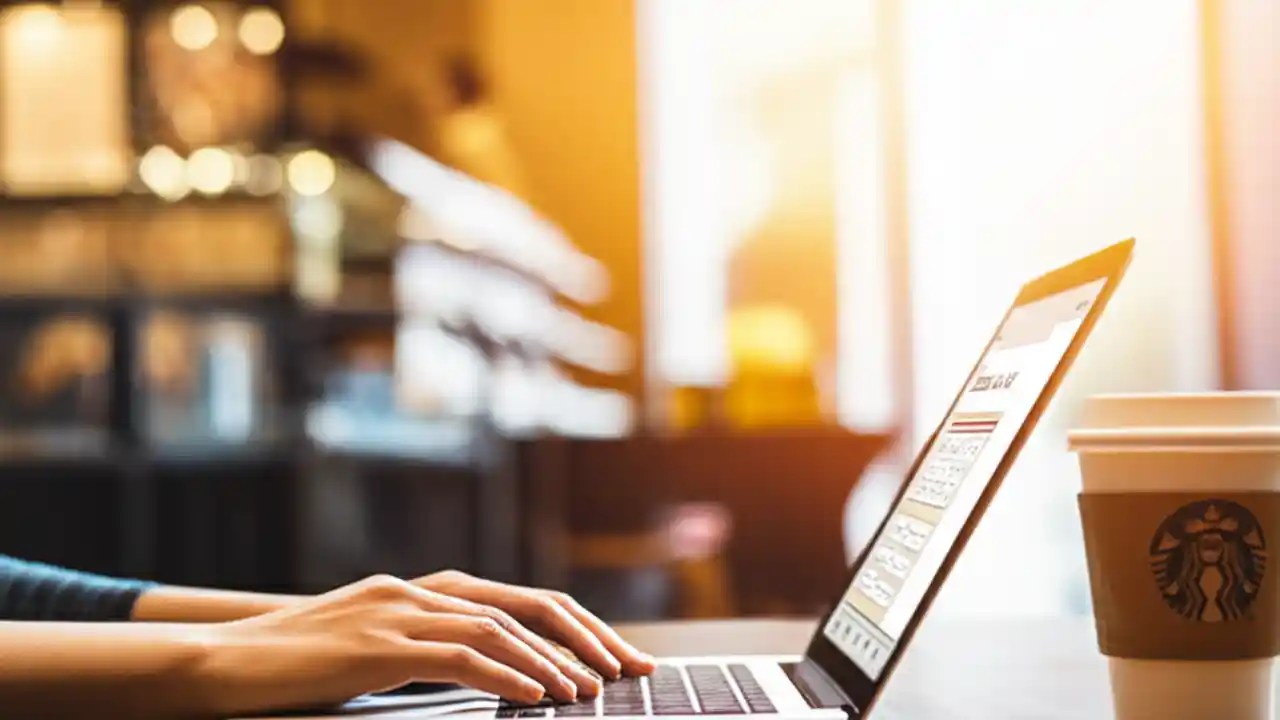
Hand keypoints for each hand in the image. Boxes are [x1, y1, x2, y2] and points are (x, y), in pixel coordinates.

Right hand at [201, 575, 582, 715]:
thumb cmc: (296, 665)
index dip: (576, 625)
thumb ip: (424, 649)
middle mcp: (417, 590)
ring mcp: (398, 612)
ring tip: (590, 692)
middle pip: (526, 603)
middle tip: (630, 668)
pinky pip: (459, 656)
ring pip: (499, 627)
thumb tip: (485, 672)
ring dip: (552, 661)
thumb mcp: (372, 649)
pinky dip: (507, 675)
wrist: (222, 661)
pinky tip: (538, 697)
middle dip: (586, 636)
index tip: (616, 657)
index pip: (520, 600)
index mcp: (421, 589)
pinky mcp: (378, 645)